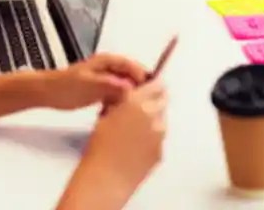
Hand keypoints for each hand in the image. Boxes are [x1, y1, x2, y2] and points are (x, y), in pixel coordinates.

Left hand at [45, 54, 150, 110]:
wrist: (46, 93)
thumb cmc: (64, 86)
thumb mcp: (91, 86)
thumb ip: (113, 86)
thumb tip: (132, 89)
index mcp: (108, 61)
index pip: (134, 67)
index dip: (144, 79)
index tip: (150, 93)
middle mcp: (109, 67)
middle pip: (132, 77)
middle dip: (136, 91)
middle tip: (139, 106)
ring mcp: (105, 78)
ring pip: (125, 88)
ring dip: (126, 99)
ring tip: (125, 111)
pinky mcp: (100, 89)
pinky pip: (116, 95)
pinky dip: (117, 103)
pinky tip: (113, 113)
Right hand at [75, 79, 167, 202]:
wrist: (105, 178)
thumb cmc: (99, 149)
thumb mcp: (106, 117)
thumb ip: (124, 104)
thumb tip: (131, 99)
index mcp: (137, 102)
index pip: (156, 84)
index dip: (153, 85)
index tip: (152, 86)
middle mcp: (152, 114)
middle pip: (164, 99)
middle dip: (156, 101)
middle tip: (143, 109)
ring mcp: (159, 133)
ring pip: (162, 119)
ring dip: (154, 121)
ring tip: (134, 133)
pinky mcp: (161, 149)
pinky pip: (159, 139)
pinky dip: (152, 140)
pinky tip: (136, 148)